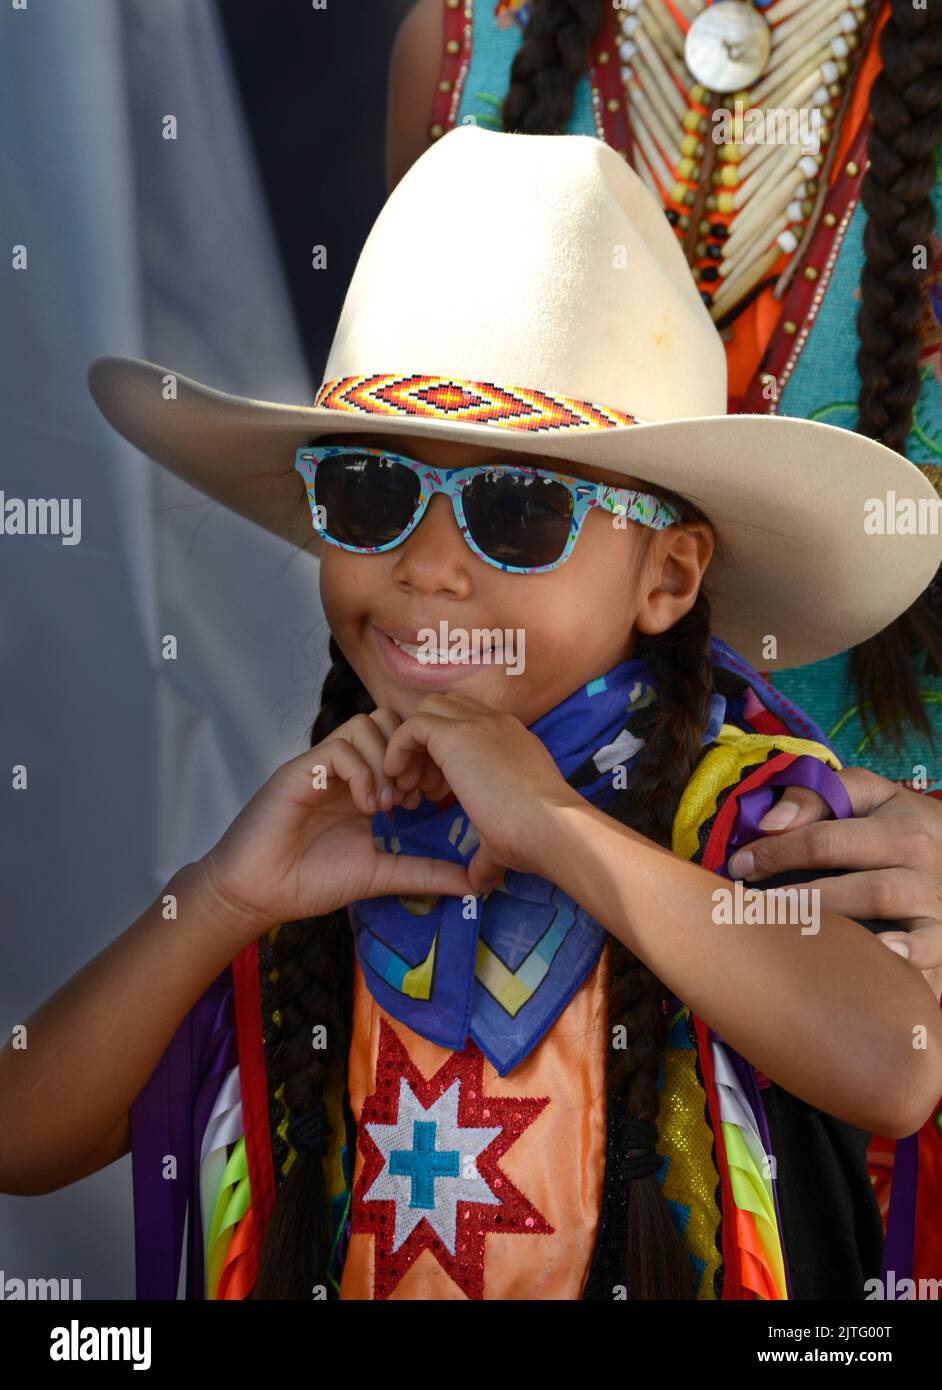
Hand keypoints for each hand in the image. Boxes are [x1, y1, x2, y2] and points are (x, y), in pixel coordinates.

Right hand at [197, 708, 477, 937]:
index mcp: (364, 783)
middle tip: (413, 798)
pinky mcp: (299, 771)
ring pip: (365, 724)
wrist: (257, 894)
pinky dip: (361, 774)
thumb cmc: (312, 881)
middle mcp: (345, 767)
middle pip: (389, 720)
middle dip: (409, 753)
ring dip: (385, 762)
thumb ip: (425, 872)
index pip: (404, 743)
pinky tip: (365, 808)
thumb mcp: (382, 875)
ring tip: (388, 806)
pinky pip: (338, 748)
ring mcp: (321, 765)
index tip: (431, 800)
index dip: (426, 761)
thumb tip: (474, 885)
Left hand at [382, 691, 580, 892]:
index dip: (447, 754)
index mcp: (511, 740)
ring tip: (410, 787)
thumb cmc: (537, 836)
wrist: (552, 827)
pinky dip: (399, 748)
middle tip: (424, 787)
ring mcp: (478, 723)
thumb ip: (486, 855)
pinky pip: (413, 725)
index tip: (442, 793)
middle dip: (427, 742)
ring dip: (412, 744)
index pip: (469, 723)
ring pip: (428, 710)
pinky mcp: (456, 734)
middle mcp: (496, 723)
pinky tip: (400, 780)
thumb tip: (476, 885)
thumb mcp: (505, 837)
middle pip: (447, 708)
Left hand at [725, 766, 941, 997]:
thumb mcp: (867, 797)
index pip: (825, 838)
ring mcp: (936, 902)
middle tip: (755, 908)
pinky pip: (931, 948)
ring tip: (792, 931)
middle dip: (801, 896)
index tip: (739, 866)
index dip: (776, 852)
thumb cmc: (898, 827)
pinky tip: (882, 954)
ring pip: (885, 904)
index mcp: (897, 824)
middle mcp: (921, 861)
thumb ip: (817, 795)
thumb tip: (770, 822)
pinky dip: (909, 952)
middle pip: (858, 880)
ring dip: (835, 919)